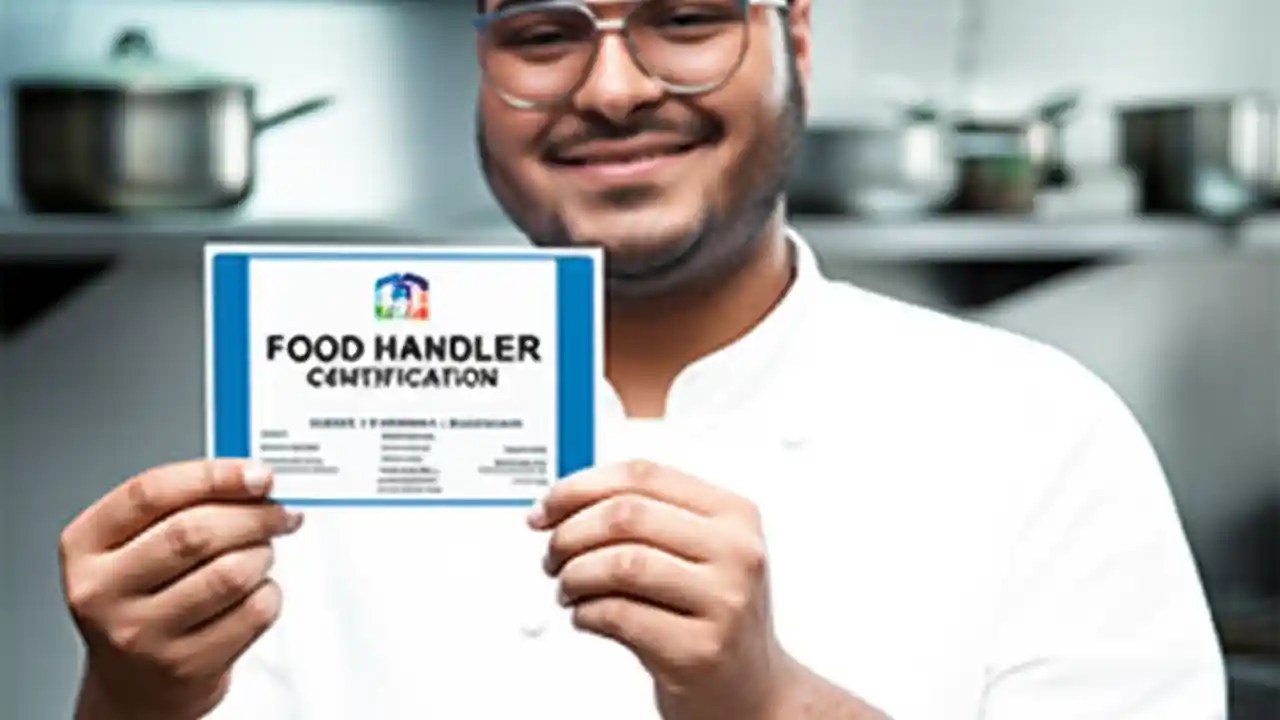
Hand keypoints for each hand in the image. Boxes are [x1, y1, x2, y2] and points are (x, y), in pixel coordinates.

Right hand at [59, 459, 302, 719]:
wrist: (135, 681)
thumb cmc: (142, 597)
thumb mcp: (133, 544)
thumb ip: (181, 503)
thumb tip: (252, 478)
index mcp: (85, 547)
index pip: (150, 493)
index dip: (213, 476)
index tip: (258, 474)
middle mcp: (103, 592)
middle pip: (194, 533)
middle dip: (253, 515)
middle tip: (278, 512)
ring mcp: (142, 634)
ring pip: (231, 573)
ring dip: (263, 554)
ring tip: (262, 552)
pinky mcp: (185, 666)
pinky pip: (253, 612)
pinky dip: (269, 592)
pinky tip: (255, 591)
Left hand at [529, 459, 792, 719]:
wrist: (751, 688)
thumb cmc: (713, 613)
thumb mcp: (699, 551)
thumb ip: (645, 517)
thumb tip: (564, 502)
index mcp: (734, 514)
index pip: (643, 476)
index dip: (581, 487)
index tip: (547, 507)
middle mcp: (736, 551)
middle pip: (627, 515)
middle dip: (570, 533)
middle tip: (553, 554)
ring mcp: (723, 600)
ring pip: (621, 563)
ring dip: (575, 575)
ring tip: (568, 589)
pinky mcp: (700, 649)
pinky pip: (620, 615)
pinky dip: (586, 613)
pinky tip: (587, 616)